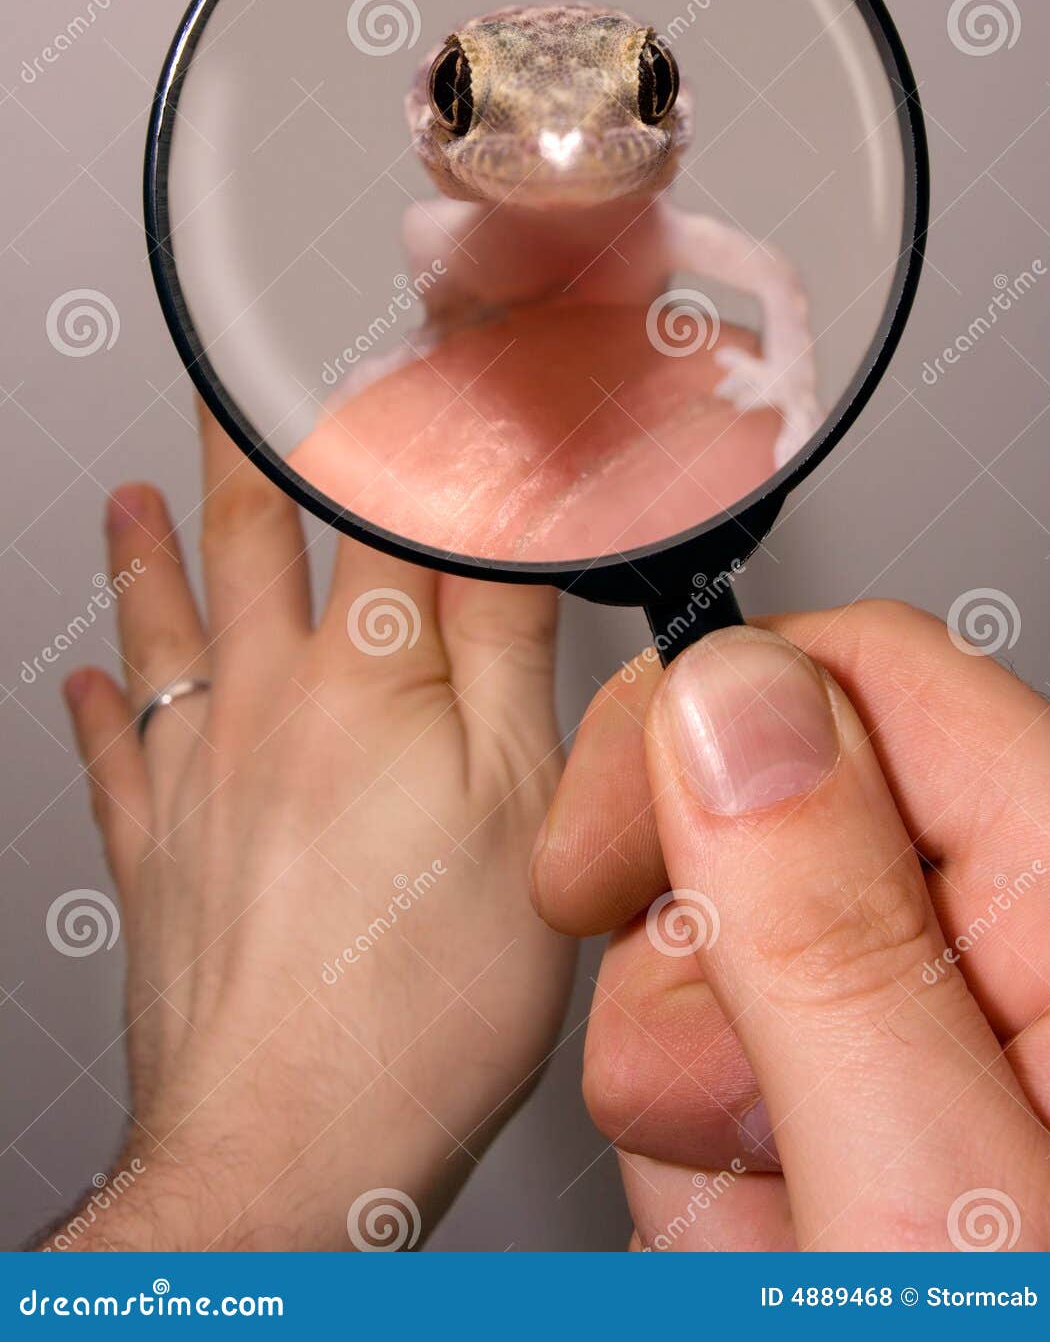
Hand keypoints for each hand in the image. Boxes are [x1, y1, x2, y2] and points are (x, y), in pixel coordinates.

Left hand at [50, 402, 572, 1250]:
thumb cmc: (413, 1005)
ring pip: (164, 632)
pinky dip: (96, 713)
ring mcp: (197, 782)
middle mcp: (261, 708)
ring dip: (148, 556)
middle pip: (248, 539)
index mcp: (364, 678)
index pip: (376, 500)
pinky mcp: (158, 860)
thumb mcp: (519, 803)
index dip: (390, 412)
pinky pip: (111, 761)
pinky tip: (82, 688)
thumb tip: (510, 522)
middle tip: (224, 376)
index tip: (390, 347)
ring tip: (128, 501)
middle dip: (243, 445)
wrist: (285, 1150)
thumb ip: (507, 644)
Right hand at [530, 602, 1049, 1250]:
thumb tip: (731, 696)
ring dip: (690, 1108)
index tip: (596, 856)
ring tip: (779, 1234)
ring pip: (710, 954)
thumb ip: (830, 935)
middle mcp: (1007, 946)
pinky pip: (707, 1071)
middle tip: (730, 1109)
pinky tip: (770, 1250)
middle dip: (689, 973)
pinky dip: (700, 1175)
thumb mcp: (933, 1197)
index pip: (868, 676)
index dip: (703, 731)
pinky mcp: (853, 1109)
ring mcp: (922, 1031)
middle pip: (763, 817)